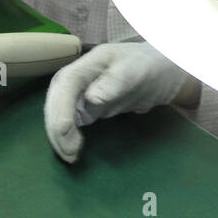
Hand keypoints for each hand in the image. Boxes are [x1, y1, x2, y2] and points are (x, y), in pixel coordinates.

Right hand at [44, 43, 194, 163]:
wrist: (161, 72)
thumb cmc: (151, 67)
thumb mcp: (137, 71)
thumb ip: (116, 83)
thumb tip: (91, 99)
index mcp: (91, 62)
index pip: (67, 83)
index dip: (61, 107)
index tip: (65, 130)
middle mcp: (80, 77)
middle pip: (57, 99)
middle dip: (57, 127)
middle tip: (69, 152)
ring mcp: (81, 92)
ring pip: (59, 111)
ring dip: (59, 134)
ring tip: (70, 155)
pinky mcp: (87, 106)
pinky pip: (70, 120)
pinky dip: (67, 135)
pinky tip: (71, 149)